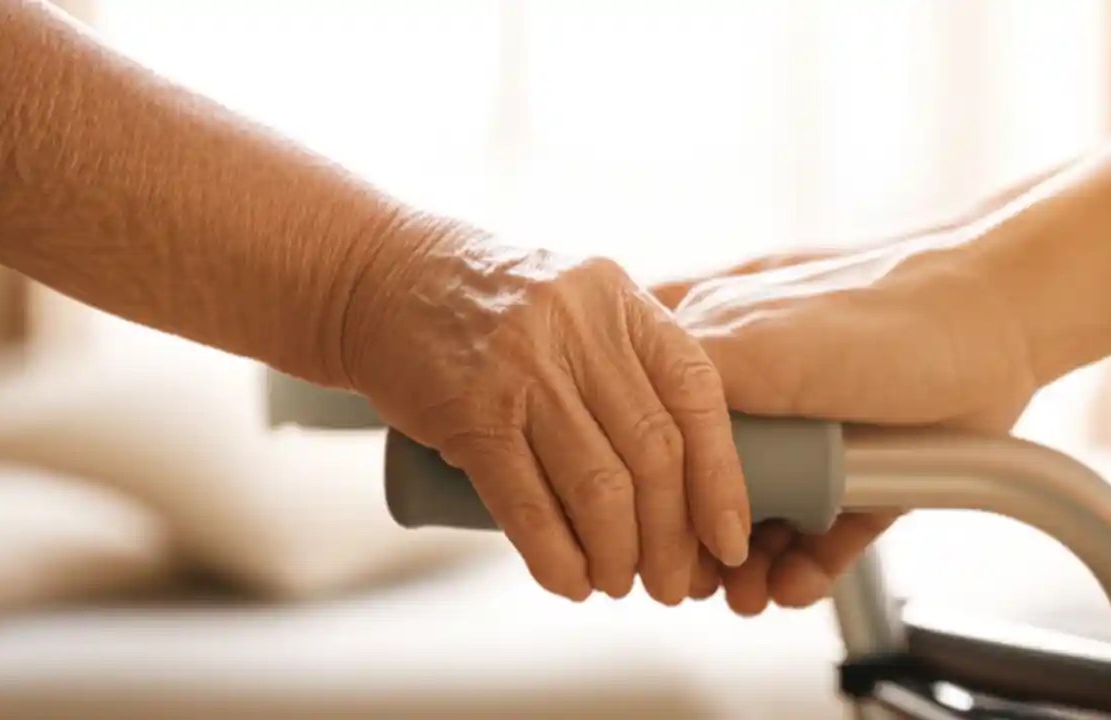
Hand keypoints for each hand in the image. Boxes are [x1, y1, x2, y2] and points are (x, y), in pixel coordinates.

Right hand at [343, 222, 750, 603]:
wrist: (380, 276)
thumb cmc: (491, 305)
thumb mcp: (575, 302)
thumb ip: (628, 362)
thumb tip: (684, 477)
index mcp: (620, 299)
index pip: (698, 395)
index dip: (722, 478)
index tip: (730, 538)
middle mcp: (579, 327)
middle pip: (654, 452)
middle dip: (672, 536)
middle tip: (673, 583)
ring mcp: (522, 367)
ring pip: (599, 485)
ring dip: (617, 555)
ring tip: (618, 584)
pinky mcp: (469, 411)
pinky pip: (527, 502)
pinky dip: (556, 556)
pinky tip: (570, 584)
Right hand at [654, 235, 1037, 613]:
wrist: (1000, 326)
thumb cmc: (877, 315)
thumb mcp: (754, 343)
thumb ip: (680, 386)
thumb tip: (625, 432)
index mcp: (719, 352)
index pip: (661, 432)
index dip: (654, 486)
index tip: (647, 530)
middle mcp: (762, 396)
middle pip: (709, 485)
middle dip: (701, 540)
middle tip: (696, 580)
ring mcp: (814, 437)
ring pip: (765, 519)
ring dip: (750, 566)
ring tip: (749, 594)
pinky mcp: (866, 474)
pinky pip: (826, 533)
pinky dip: (808, 566)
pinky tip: (794, 584)